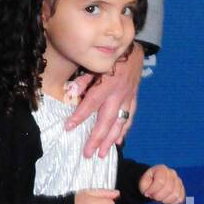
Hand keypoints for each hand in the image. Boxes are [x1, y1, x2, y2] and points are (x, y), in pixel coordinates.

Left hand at [64, 42, 144, 158]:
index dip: (80, 116)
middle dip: (97, 138)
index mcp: (106, 83)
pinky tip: (118, 142)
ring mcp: (128, 97)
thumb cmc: (109, 56)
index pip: (91, 103)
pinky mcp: (134, 98)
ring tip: (102, 153)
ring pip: (120, 123)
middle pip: (106, 119)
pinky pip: (129, 117)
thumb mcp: (93, 63)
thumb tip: (71, 93)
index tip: (69, 127)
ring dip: (110, 140)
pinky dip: (124, 130)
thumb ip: (83, 80)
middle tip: (88, 153)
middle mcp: (118, 93)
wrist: (133, 49)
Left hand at [137, 165, 184, 203]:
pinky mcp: (182, 189)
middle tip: (153, 196)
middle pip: (169, 189)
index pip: (160, 181)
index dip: (153, 190)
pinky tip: (166, 200)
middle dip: (159, 196)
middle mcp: (172, 173)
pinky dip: (173, 202)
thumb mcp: (143, 183)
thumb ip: (146, 187)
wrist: (154, 183)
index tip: (147, 193)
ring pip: (176, 195)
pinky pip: (180, 199)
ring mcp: (178, 181)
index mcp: (162, 169)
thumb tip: (151, 193)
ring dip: (165, 200)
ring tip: (160, 198)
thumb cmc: (148, 183)